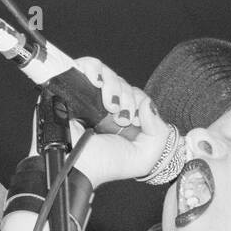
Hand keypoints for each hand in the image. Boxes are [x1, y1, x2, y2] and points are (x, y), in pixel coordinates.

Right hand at [30, 57, 170, 188]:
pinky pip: (87, 65)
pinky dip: (95, 69)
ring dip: (114, 87)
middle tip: (122, 118)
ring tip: (109, 107)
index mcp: (121, 123)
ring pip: (108, 74)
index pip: (137, 97)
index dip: (139, 103)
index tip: (133, 121)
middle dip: (128, 98)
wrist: (75, 165)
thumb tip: (147, 104)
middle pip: (124, 84)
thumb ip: (159, 133)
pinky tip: (97, 82)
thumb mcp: (144, 158)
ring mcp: (89, 98)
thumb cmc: (103, 165)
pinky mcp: (72, 88)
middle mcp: (105, 109)